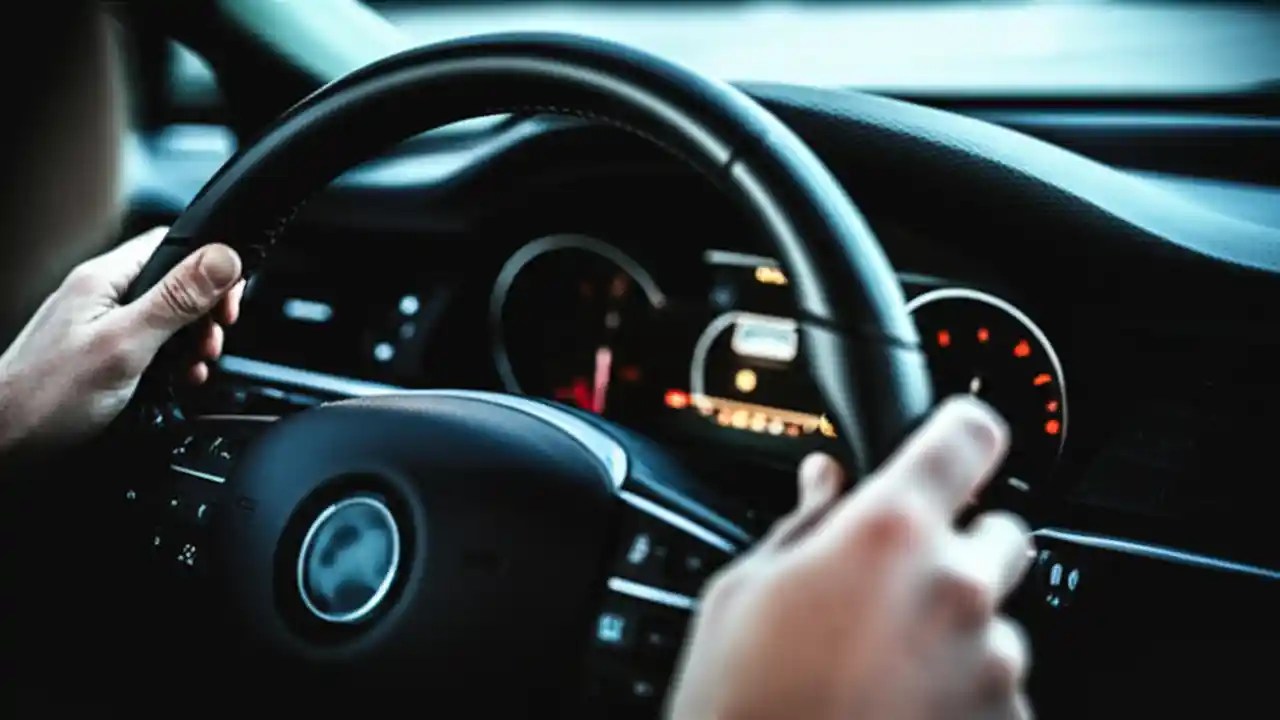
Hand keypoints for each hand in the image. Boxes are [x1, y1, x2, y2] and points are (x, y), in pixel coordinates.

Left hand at [0, 227, 243, 452]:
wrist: (3, 445)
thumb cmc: (46, 397)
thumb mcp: (126, 344)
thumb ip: (176, 300)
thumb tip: (223, 257)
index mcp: (104, 278)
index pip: (172, 244)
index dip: (212, 267)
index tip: (229, 302)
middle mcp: (101, 295)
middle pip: (176, 283)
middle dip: (206, 313)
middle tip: (211, 342)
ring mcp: (101, 325)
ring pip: (167, 318)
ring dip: (192, 342)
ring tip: (195, 366)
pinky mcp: (104, 355)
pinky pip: (152, 345)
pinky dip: (173, 362)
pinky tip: (176, 381)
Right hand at [667, 397, 1033, 719]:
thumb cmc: (737, 705)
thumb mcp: (745, 592)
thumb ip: (805, 523)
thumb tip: (827, 481)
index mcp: (889, 532)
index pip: (969, 436)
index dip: (960, 438)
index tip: (953, 450)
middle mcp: (957, 588)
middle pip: (999, 534)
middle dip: (954, 554)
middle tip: (888, 597)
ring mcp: (992, 665)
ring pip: (997, 623)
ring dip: (955, 637)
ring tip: (879, 676)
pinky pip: (998, 693)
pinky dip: (961, 699)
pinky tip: (895, 715)